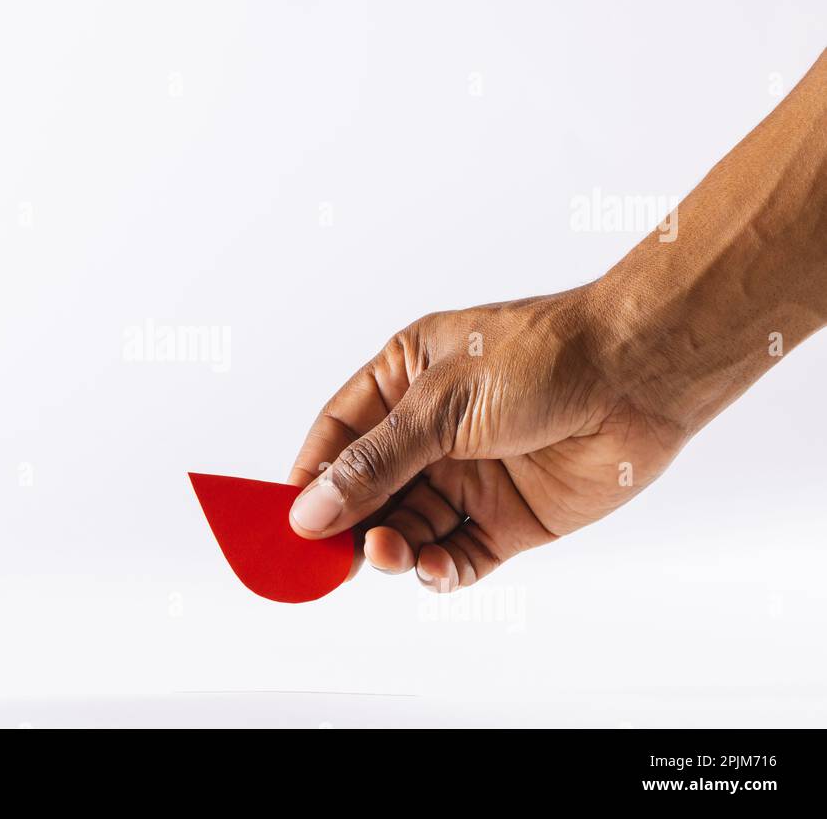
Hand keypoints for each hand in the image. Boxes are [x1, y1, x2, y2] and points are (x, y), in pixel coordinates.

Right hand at [286, 286, 686, 591]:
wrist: (641, 374)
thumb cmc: (543, 357)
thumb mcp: (441, 403)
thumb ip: (377, 461)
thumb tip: (312, 508)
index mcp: (402, 381)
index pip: (338, 436)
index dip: (310, 477)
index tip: (286, 520)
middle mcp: (431, 433)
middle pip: (368, 492)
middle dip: (349, 525)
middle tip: (331, 557)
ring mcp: (469, 477)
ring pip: (410, 530)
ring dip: (394, 548)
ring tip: (389, 553)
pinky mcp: (509, 519)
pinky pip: (460, 557)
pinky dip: (442, 571)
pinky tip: (435, 569)